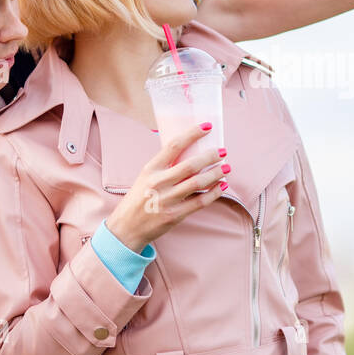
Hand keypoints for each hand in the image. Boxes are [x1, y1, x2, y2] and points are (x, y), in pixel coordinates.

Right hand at [104, 122, 228, 251]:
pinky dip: (214, 193)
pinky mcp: (175, 215)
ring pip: (198, 183)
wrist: (127, 227)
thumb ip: (165, 166)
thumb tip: (190, 152)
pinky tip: (222, 186)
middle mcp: (158, 182)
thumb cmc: (139, 199)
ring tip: (226, 167)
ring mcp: (167, 200)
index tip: (207, 127)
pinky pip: (200, 202)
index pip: (174, 146)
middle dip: (210, 156)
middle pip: (190, 165)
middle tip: (223, 151)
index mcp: (151, 169)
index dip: (192, 134)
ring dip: (216, 173)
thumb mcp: (146, 177)